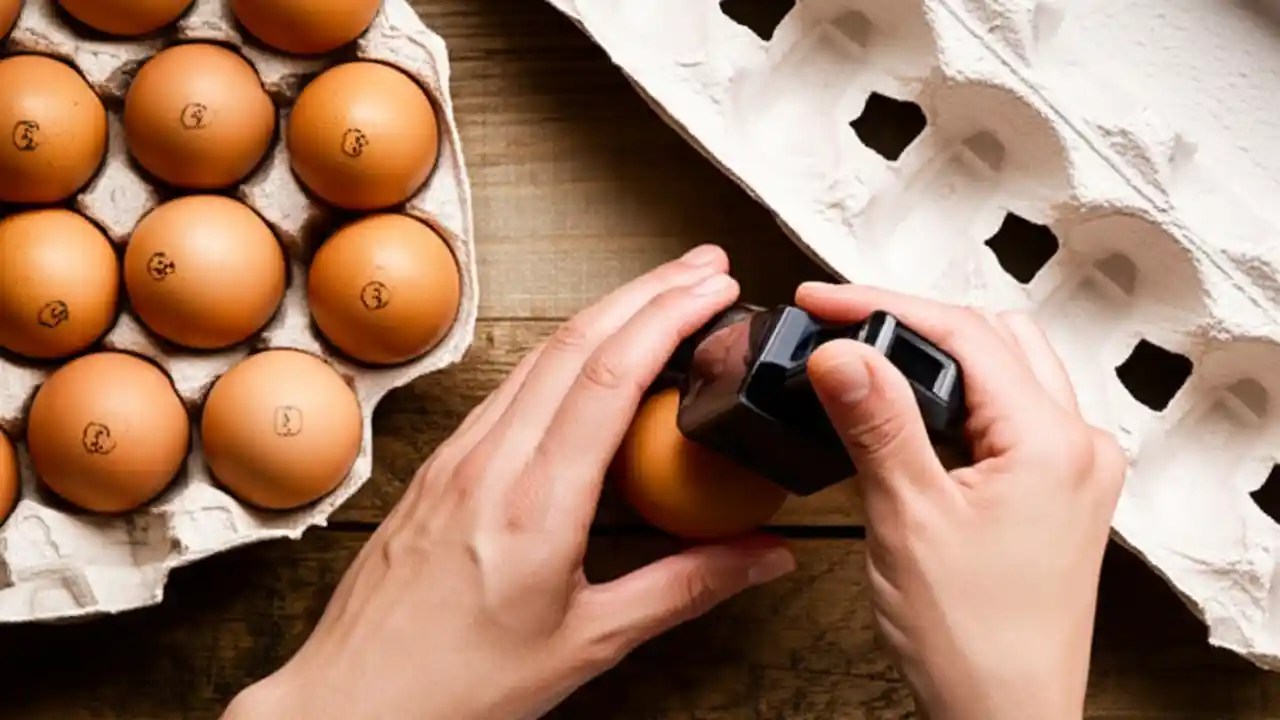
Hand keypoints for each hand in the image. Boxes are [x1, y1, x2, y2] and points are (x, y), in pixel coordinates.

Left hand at [223, 246, 795, 719]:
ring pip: (538, 355)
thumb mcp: (589, 643)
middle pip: (575, 342)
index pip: (609, 376)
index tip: (714, 288)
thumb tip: (763, 558)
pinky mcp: (441, 465)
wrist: (354, 702)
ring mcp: (458, 457)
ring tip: (662, 295)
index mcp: (535, 506)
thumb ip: (685, 589)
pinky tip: (590, 357)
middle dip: (648, 290)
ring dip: (607, 312)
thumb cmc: (457, 685)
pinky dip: (564, 353)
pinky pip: (511, 387)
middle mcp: (490, 463)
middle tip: (706, 266)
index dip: (667, 317)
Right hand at [798, 282, 1125, 719]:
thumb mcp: (907, 518)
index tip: (825, 300)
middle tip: (845, 323)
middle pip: (994, 337)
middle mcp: (1079, 447)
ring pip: (1006, 370)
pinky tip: (915, 413)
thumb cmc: (974, 641)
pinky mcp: (1059, 492)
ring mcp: (1074, 470)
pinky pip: (1010, 414)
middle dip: (914, 322)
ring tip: (871, 364)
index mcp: (1053, 443)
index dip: (882, 305)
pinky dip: (958, 399)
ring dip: (939, 358)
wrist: (1004, 715)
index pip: (964, 333)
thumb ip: (875, 423)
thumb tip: (843, 352)